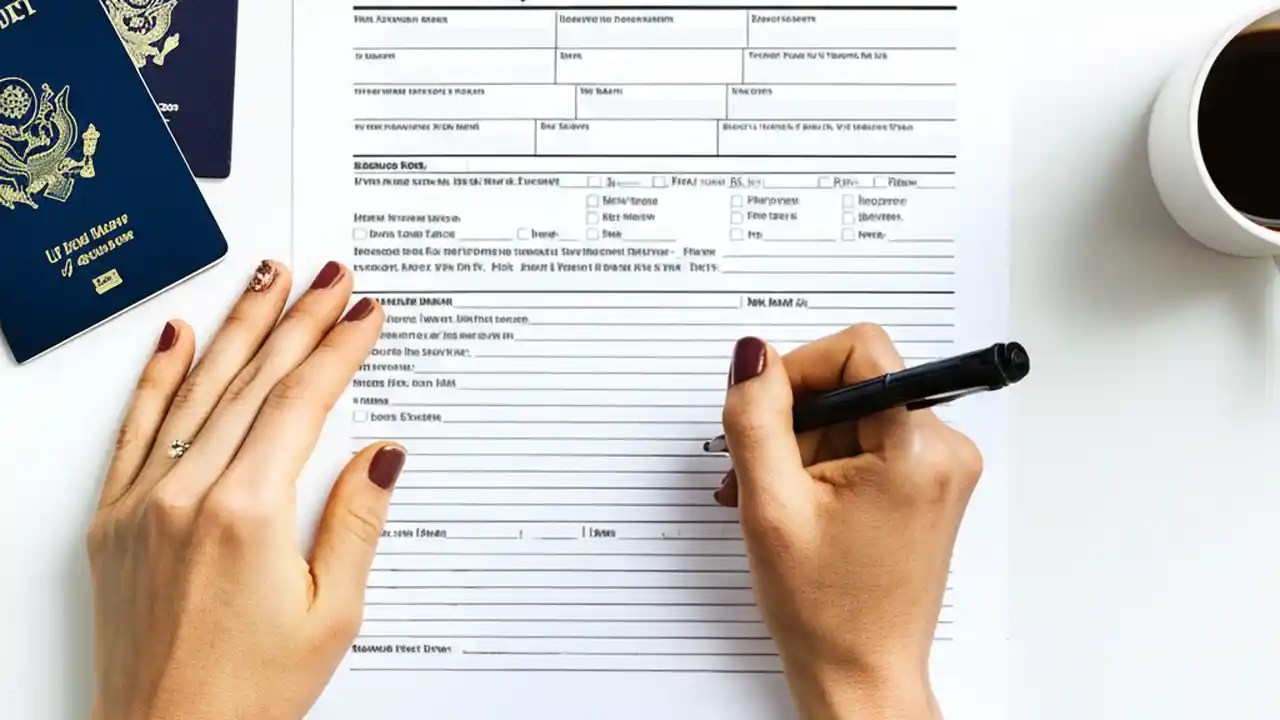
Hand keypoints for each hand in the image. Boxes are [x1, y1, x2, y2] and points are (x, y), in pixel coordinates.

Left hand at [87, 261, 399, 719]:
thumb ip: (356, 521)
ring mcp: (142, 502)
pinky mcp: (113, 520)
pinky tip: (175, 336)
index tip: (364, 313)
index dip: (338, 350)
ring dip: (238, 327)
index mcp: (248, 513)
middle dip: (298, 319)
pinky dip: (156, 377)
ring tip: (266, 279)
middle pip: (253, 381)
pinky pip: (134, 429)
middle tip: (328, 274)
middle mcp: (187, 494)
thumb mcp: (331, 612)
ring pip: (197, 389)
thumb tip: (382, 453)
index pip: (301, 402)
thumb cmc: (249, 693)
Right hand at [716, 326, 982, 719]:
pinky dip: (825, 461)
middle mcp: (945, 450)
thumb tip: (753, 356)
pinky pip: (867, 440)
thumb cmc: (827, 610)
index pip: (859, 348)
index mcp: (918, 450)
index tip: (769, 412)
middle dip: (797, 419)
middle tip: (767, 474)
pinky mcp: (926, 483)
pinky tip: (802, 503)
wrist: (861, 671)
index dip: (800, 369)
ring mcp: (940, 468)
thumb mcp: (769, 506)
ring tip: (780, 499)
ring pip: (854, 411)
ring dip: (805, 444)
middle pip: (854, 380)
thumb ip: (755, 418)